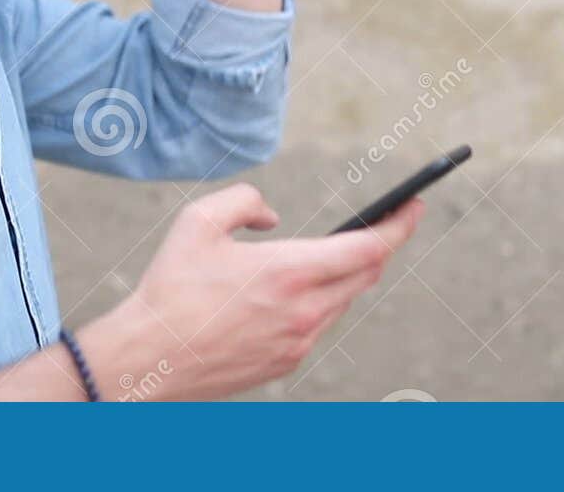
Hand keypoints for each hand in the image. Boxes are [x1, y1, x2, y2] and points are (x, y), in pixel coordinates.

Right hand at [79, 183, 423, 400]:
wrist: (149, 360)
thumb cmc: (169, 288)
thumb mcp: (198, 221)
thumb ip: (244, 201)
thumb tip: (272, 216)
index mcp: (289, 271)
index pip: (368, 248)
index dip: (399, 225)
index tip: (414, 206)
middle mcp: (304, 311)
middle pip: (365, 274)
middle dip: (379, 246)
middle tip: (385, 224)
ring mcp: (298, 342)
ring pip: (343, 302)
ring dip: (348, 276)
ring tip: (338, 254)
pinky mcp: (285, 363)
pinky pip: (319, 326)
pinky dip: (320, 303)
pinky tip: (299, 292)